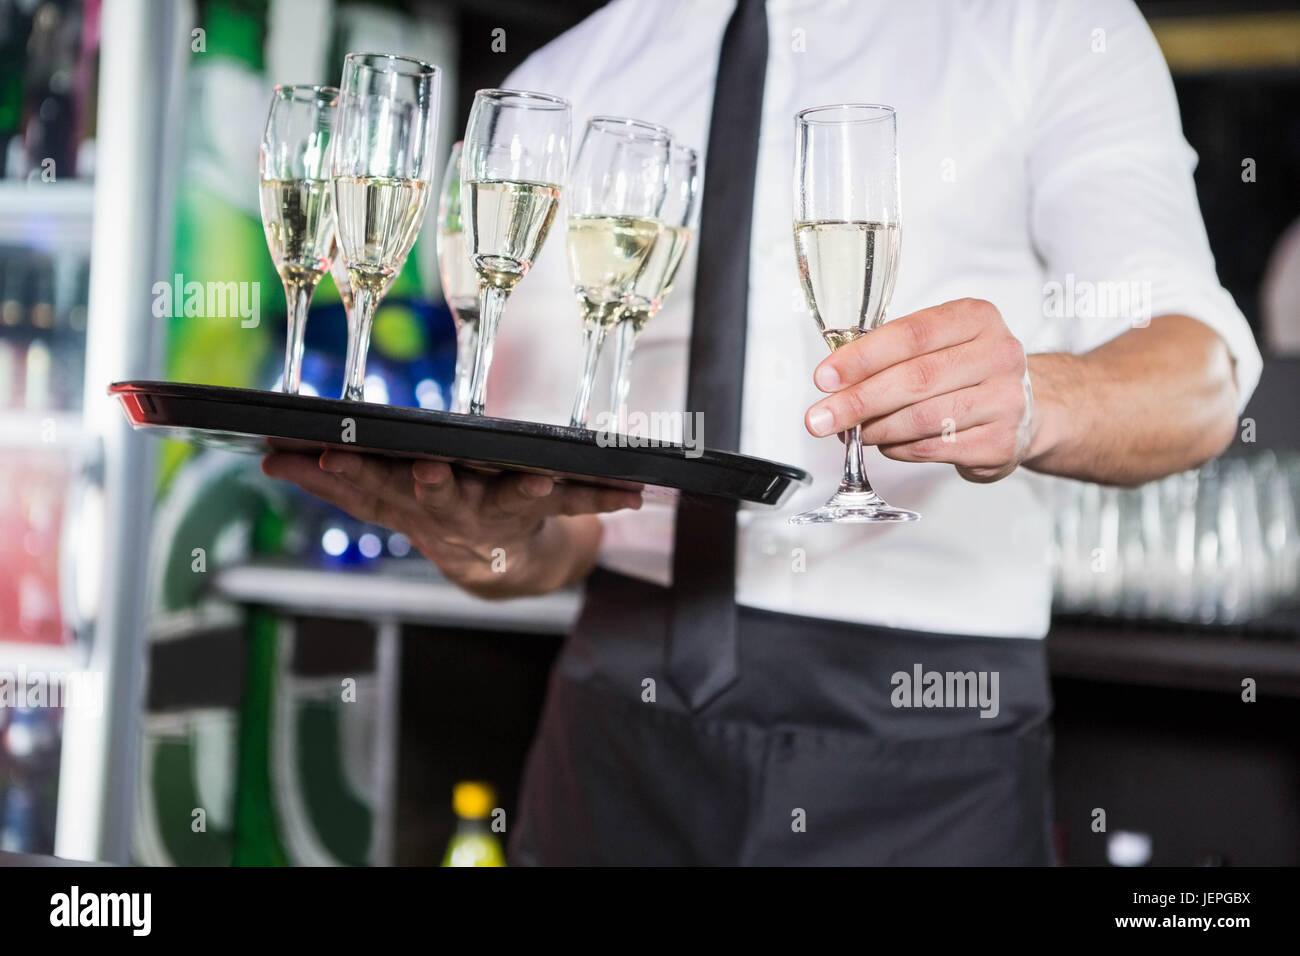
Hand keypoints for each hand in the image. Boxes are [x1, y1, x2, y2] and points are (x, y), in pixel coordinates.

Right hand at [261, 450, 641, 594]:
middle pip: (438, 498)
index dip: (344, 474)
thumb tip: (270, 456)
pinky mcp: (547, 512)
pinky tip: (632, 490)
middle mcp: (454, 512)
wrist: (499, 565)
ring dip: (524, 494)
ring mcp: (502, 514)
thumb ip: (331, 480)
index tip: (321, 454)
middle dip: (431, 485)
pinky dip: (603, 497)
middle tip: (426, 470)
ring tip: (540, 482)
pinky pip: (577, 502)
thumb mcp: (382, 499)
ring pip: (510, 503)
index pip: (369, 485)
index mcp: (410, 502)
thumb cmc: (436, 511)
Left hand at [804, 298, 1034, 482]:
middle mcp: (999, 355)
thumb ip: (894, 352)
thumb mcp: (942, 344)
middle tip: (821, 417)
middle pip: (915, 379)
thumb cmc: (968, 371)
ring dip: (876, 428)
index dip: (862, 357)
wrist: (1025, 410)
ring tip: (851, 432)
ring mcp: (1005, 400)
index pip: (911, 334)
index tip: (825, 377)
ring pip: (922, 418)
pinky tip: (885, 444)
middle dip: (858, 400)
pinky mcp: (1000, 443)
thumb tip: (836, 380)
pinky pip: (934, 448)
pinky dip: (899, 449)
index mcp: (978, 318)